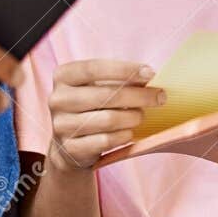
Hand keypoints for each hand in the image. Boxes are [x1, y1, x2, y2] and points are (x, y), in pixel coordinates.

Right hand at [45, 58, 164, 171]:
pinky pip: (105, 141)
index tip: (150, 73)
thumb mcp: (96, 88)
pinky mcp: (70, 148)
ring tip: (141, 116)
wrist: (69, 146)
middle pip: (105, 95)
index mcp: (62, 77)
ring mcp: (61, 125)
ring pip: (108, 120)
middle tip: (160, 97)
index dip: (124, 69)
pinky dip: (123, 136)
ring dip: (133, 117)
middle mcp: (57, 99)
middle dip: (138, 95)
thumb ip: (117, 81)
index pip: (93, 68)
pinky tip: (130, 133)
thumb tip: (148, 77)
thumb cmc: (90, 108)